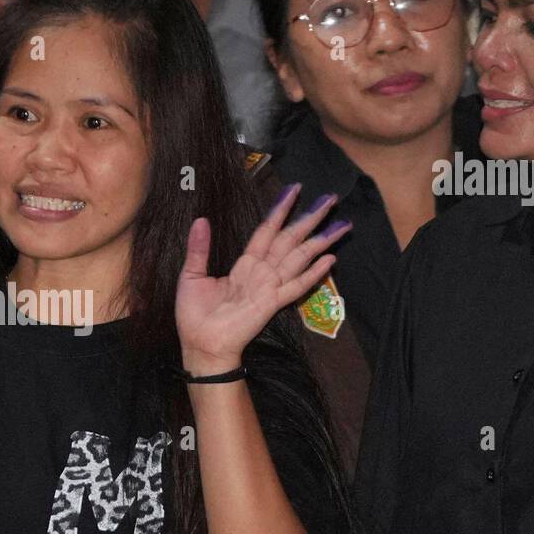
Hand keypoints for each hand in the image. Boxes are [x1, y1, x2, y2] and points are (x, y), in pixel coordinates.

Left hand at [175, 184, 350, 373]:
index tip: (294, 190)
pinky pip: (297, 285)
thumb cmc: (194, 315)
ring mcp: (270, 287)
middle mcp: (262, 272)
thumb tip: (201, 219)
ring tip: (341, 224)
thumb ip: (199, 248)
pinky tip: (330, 260)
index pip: (267, 230)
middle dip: (310, 218)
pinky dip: (314, 273)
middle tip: (330, 198)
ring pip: (299, 257)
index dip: (280, 210)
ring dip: (320, 240)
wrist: (200, 344)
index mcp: (244, 264)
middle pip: (290, 239)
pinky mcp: (272, 303)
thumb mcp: (192, 275)